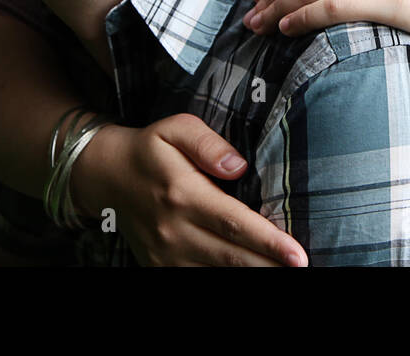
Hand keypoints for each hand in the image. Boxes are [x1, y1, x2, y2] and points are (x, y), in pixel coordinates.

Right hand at [70, 113, 307, 266]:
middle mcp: (173, 230)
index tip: (297, 255)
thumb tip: (239, 166)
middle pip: (231, 257)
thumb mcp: (176, 128)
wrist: (107, 176)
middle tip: (302, 269)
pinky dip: (224, 280)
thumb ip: (208, 144)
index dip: (268, 241)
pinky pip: (197, 280)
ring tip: (282, 274)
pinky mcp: (159, 267)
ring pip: (216, 274)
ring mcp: (165, 254)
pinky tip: (250, 273)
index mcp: (182, 194)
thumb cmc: (151, 149)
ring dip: (252, 276)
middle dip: (269, 266)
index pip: (233, 223)